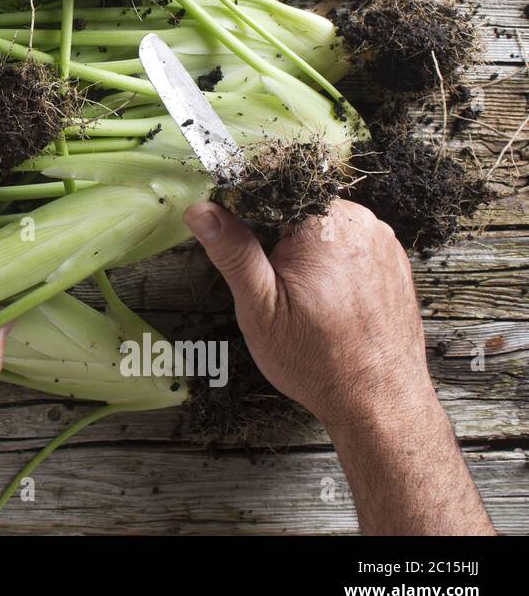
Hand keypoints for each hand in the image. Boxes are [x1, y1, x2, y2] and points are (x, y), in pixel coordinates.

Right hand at [182, 198, 430, 426]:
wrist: (381, 403)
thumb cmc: (317, 360)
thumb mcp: (260, 307)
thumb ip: (232, 251)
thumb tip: (201, 210)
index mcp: (323, 223)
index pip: (270, 193)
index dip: (246, 219)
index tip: (244, 254)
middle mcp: (361, 222)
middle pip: (298, 210)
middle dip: (277, 240)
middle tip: (276, 290)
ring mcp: (382, 241)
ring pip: (324, 228)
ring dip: (306, 253)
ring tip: (305, 302)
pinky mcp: (394, 262)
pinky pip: (351, 247)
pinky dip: (333, 266)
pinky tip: (328, 303)